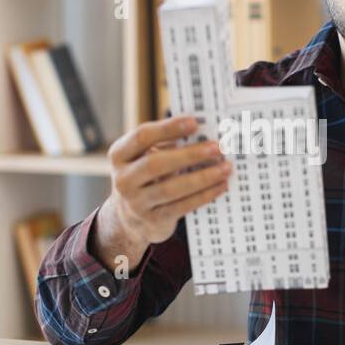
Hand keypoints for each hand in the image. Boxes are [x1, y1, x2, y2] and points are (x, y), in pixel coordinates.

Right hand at [91, 115, 231, 271]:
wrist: (128, 218)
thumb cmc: (144, 177)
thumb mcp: (144, 157)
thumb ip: (165, 144)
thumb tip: (201, 135)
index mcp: (119, 155)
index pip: (142, 137)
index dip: (168, 128)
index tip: (194, 123)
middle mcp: (122, 180)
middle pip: (156, 164)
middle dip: (189, 154)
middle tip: (216, 148)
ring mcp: (135, 203)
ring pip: (172, 188)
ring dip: (203, 177)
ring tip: (225, 168)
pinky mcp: (152, 221)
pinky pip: (182, 206)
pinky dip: (204, 195)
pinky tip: (220, 186)